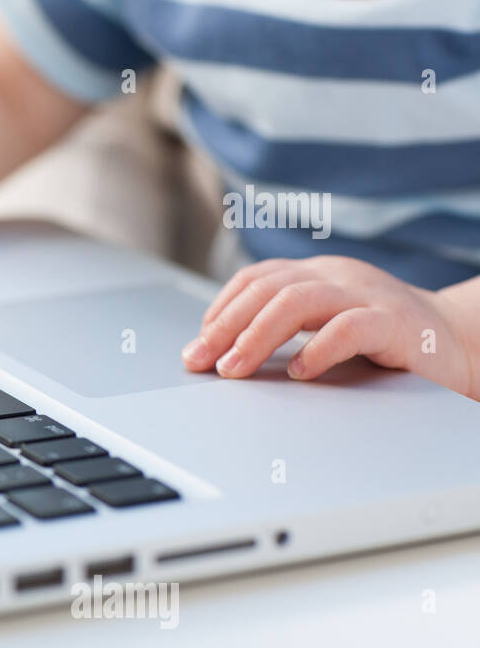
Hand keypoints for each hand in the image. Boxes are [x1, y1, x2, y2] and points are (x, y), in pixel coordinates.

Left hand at [182, 256, 473, 394]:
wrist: (463, 346)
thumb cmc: (384, 346)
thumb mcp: (325, 330)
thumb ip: (281, 335)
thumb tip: (216, 358)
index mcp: (318, 274)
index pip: (256, 280)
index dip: (220, 311)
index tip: (195, 348)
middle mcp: (339, 276)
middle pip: (267, 288)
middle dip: (226, 327)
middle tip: (201, 362)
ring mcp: (368, 295)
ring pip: (298, 300)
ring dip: (256, 336)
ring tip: (233, 368)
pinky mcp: (396, 324)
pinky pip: (350, 327)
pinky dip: (318, 349)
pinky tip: (299, 373)